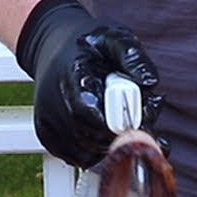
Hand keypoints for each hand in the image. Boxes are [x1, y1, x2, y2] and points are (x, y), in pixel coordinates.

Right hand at [15, 0, 163, 167]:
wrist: (53, 47)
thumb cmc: (87, 45)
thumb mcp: (115, 39)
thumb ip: (134, 58)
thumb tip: (149, 82)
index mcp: (71, 76)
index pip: (89, 113)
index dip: (116, 124)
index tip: (138, 121)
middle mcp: (54, 102)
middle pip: (89, 138)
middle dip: (120, 137)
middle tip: (137, 121)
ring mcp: (48, 122)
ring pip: (84, 153)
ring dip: (110, 147)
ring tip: (120, 123)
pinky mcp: (47, 136)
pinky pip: (74, 158)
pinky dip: (95, 152)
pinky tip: (103, 133)